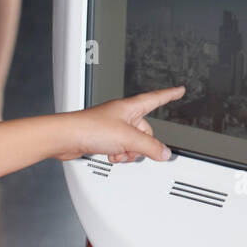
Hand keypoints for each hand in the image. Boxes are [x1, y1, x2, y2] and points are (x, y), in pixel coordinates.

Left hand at [55, 87, 185, 162]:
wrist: (66, 138)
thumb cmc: (90, 128)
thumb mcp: (128, 138)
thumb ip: (150, 146)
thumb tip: (164, 152)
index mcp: (130, 107)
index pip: (156, 98)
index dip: (170, 94)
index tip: (180, 90)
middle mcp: (122, 115)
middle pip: (146, 130)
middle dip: (141, 144)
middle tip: (132, 148)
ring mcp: (113, 127)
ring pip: (133, 142)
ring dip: (128, 152)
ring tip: (118, 153)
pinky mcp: (103, 138)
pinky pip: (121, 148)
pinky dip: (119, 155)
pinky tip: (110, 156)